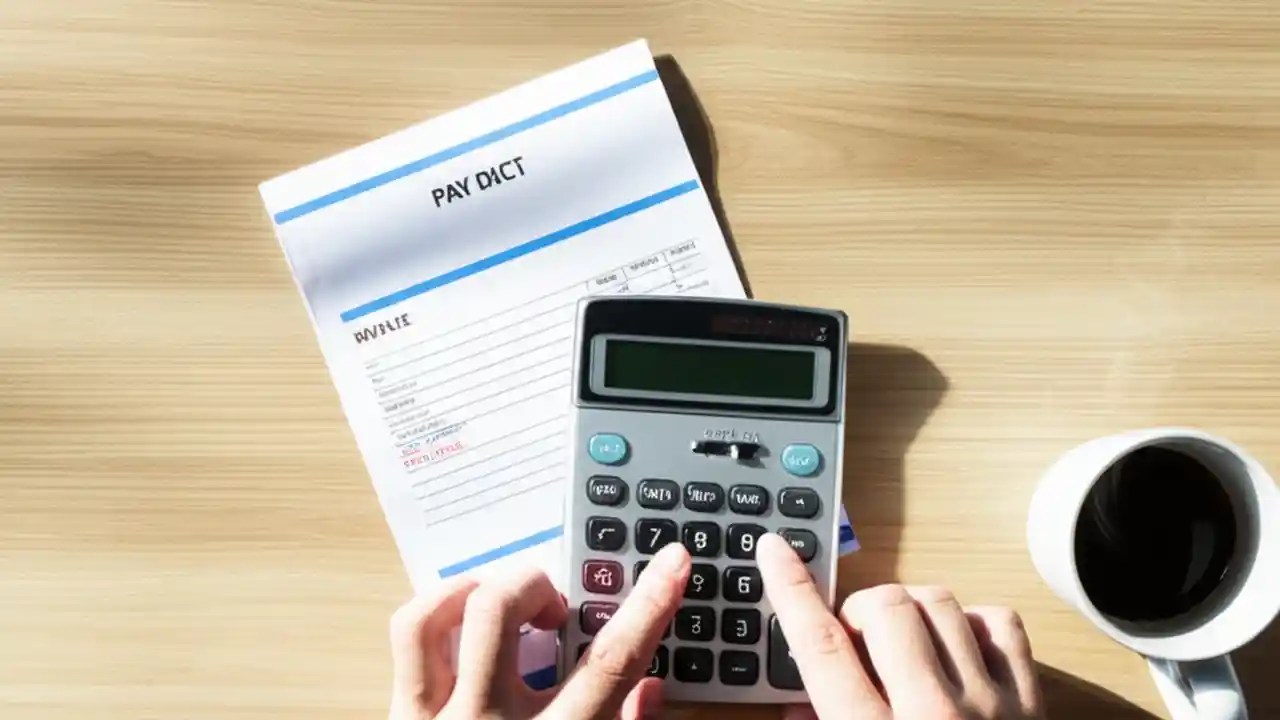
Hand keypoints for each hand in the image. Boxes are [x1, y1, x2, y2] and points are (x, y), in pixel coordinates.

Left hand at [389, 542, 690, 719]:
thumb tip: (650, 687)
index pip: (610, 664)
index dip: (648, 606)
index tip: (672, 562)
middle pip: (503, 614)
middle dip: (538, 586)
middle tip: (559, 610)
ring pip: (440, 616)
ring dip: (479, 590)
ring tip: (509, 604)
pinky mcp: (399, 719)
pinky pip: (408, 639)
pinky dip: (438, 610)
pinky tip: (466, 622)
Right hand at [757, 534, 1043, 718]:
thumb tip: (799, 702)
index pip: (821, 646)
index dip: (791, 590)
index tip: (774, 549)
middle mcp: (932, 715)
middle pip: (883, 608)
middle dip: (858, 610)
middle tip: (853, 641)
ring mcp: (989, 705)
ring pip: (940, 603)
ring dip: (910, 609)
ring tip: (901, 642)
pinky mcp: (1031, 704)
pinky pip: (1000, 624)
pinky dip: (971, 622)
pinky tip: (954, 647)